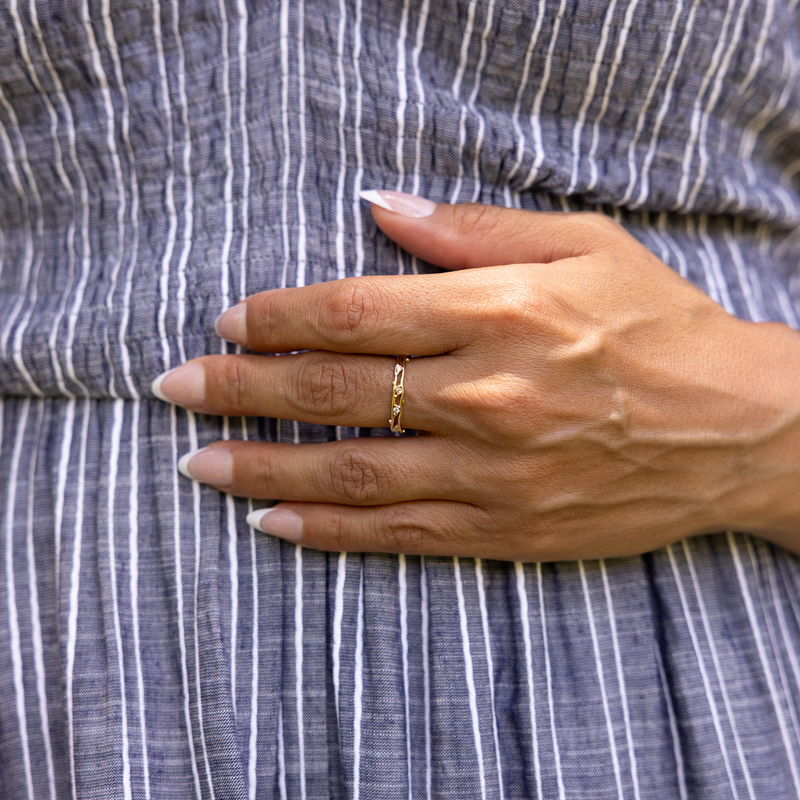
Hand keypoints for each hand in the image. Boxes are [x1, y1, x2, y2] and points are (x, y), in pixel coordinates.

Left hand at [152, 193, 799, 560]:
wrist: (736, 430)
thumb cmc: (661, 327)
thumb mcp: (585, 247)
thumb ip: (474, 229)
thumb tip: (382, 206)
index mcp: (499, 314)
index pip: (356, 311)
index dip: (281, 316)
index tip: (229, 322)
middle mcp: (486, 395)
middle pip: (334, 392)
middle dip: (242, 389)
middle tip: (174, 389)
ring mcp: (493, 472)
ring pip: (352, 472)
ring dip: (264, 466)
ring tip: (197, 462)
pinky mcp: (505, 529)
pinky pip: (400, 534)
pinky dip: (330, 530)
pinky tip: (273, 523)